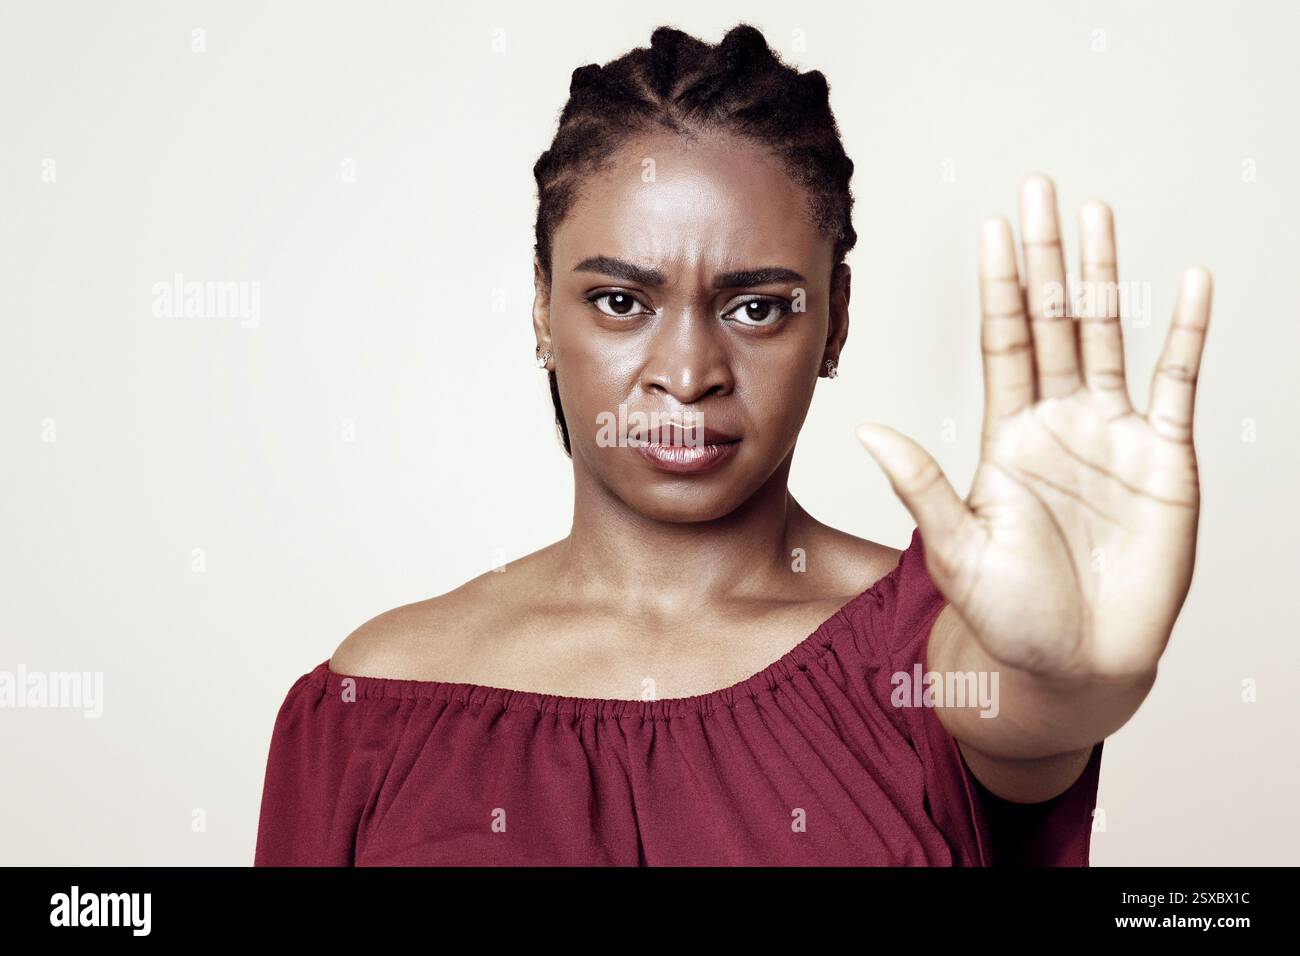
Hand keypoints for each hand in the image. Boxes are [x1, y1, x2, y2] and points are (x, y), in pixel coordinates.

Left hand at [855, 174, 1211, 681]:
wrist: (1073, 666)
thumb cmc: (1009, 615)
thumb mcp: (955, 547)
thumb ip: (920, 485)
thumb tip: (866, 430)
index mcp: (1006, 435)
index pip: (1003, 341)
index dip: (999, 285)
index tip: (992, 228)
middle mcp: (1059, 422)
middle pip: (1052, 321)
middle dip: (1046, 256)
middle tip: (1039, 188)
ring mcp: (1114, 435)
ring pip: (1109, 337)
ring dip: (1106, 276)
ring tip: (1099, 214)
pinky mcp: (1165, 460)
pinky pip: (1180, 384)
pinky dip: (1188, 334)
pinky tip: (1190, 284)